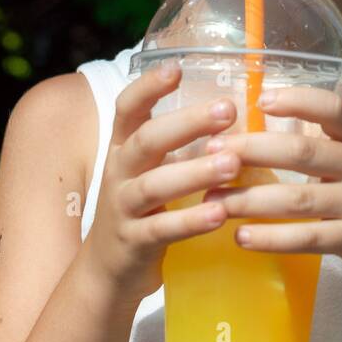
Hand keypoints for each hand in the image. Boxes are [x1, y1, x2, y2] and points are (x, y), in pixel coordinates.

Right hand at [80, 62, 243, 304]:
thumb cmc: (142, 210)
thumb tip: (234, 107)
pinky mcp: (133, 243)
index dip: (149, 86)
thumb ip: (180, 144)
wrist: (107, 274)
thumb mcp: (150, 170)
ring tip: (232, 164)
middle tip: (228, 109)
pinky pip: (162, 230)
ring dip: (194, 172)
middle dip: (186, 123)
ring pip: (154, 185)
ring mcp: (123, 208)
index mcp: (124, 148)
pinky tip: (220, 213)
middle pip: (146, 139)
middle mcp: (119, 172)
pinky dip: (191, 221)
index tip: (177, 67)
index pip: (128, 107)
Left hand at [202, 87, 341, 296]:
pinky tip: (241, 238)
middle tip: (212, 151)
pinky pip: (309, 238)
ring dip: (250, 200)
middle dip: (253, 149)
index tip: (259, 98)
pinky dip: (272, 238)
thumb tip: (260, 134)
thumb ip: (327, 147)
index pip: (334, 107)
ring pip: (299, 199)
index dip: (297, 99)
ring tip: (212, 203)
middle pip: (304, 151)